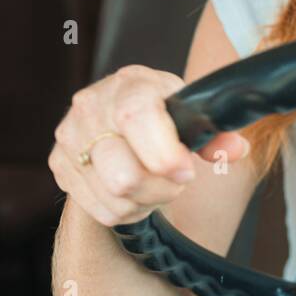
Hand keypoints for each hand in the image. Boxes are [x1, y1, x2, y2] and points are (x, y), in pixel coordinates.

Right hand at [49, 65, 252, 226]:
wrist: (120, 111)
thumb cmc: (162, 110)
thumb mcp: (190, 110)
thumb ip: (214, 133)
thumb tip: (236, 150)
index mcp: (129, 84)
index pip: (136, 117)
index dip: (163, 153)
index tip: (186, 171)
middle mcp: (91, 108)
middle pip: (123, 175)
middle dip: (162, 187)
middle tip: (177, 177)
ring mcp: (69, 138)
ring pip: (115, 199)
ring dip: (147, 200)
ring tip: (158, 182)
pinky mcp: (59, 166)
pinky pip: (102, 211)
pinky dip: (128, 209)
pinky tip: (136, 190)